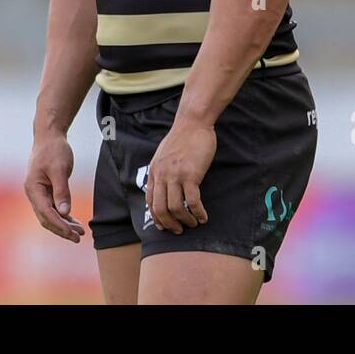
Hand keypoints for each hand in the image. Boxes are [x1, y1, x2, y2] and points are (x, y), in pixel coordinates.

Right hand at [24, 132, 85, 242]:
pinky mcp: (45, 191)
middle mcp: (33, 193)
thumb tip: (64, 212)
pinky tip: (75, 222)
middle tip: (79, 238)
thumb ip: (61, 191)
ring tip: (80, 232)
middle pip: (46, 218)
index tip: (73, 234)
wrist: (49, 136)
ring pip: (50, 215)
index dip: (60, 225)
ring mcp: (38, 192)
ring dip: (64, 225)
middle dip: (62, 229)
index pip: (46, 213)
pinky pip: (53, 208)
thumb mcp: (60, 169)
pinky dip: (63, 216)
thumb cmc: (54, 149)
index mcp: (33, 188)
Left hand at [146, 116, 214, 233]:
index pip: (150, 202)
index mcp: (154, 172)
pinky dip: (198, 213)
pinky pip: (193, 201)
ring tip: (194, 223)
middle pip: (160, 209)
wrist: (192, 123)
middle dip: (169, 225)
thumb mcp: (162, 154)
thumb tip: (162, 186)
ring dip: (185, 220)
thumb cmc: (181, 138)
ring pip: (176, 208)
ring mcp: (175, 175)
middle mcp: (162, 175)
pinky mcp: (191, 174)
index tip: (165, 226)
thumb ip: (161, 170)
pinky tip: (203, 217)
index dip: (157, 218)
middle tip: (179, 231)